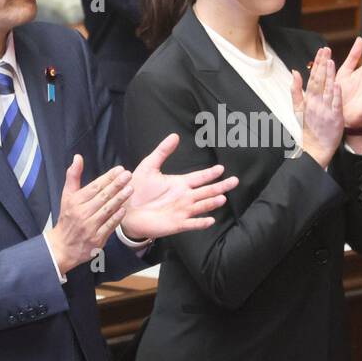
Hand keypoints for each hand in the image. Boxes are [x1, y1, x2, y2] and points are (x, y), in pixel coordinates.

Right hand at [43, 159, 131, 272]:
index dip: (108, 178)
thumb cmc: (67, 218)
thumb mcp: (66, 196)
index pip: (94, 187)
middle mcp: (82, 213)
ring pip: (106, 210)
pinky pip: (108, 226)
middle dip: (116, 185)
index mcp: (75, 201)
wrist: (62, 246)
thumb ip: (73, 176)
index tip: (119, 169)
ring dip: (119, 199)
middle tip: (128, 175)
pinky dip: (116, 217)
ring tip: (130, 188)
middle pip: (102, 197)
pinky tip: (124, 209)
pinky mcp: (96, 239)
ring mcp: (89, 226)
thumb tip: (78, 157)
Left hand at [118, 134, 239, 240]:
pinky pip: (192, 224)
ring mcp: (182, 211)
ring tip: (222, 198)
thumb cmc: (137, 188)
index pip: (199, 177)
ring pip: (201, 206)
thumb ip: (162, 152)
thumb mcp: (149, 166)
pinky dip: (201, 222)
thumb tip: (174, 136)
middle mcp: (185, 197)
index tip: (221, 168)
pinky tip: (210, 220)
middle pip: (206, 191)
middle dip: (220, 186)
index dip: (210, 173)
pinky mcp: (177, 224)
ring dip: (212, 203)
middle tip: (234, 181)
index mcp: (180, 184)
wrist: (126, 210)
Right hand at [291, 46, 343, 168]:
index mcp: (308, 99)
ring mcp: (325, 110)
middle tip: (326, 50)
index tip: (321, 51)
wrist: (316, 148)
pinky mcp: (335, 118)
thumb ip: (296, 90)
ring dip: (329, 75)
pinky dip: (336, 95)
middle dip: (323, 64)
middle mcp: (316, 103)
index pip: (313, 78)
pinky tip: (338, 84)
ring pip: (328, 90)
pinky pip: (336, 104)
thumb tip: (295, 72)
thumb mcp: (298, 108)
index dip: (317, 64)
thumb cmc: (308, 128)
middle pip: (320, 81)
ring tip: (332, 61)